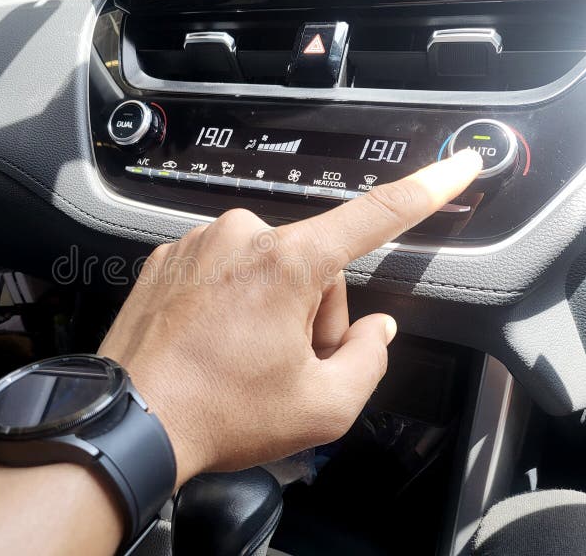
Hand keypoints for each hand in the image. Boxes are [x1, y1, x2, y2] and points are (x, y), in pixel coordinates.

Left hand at [99, 150, 481, 487]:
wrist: (128, 421)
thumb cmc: (219, 413)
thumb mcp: (320, 406)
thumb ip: (369, 360)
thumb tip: (377, 331)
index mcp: (287, 262)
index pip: (375, 216)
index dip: (426, 191)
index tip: (457, 164)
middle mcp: (241, 236)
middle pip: (315, 267)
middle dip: (314, 315)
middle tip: (287, 366)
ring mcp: (199, 244)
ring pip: (268, 268)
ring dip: (271, 310)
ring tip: (243, 360)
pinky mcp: (169, 258)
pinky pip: (225, 270)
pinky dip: (232, 303)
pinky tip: (214, 345)